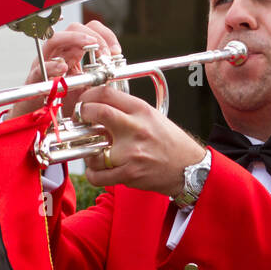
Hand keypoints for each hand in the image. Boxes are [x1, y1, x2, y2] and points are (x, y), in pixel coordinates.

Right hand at [9, 19, 121, 118]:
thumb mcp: (90, 86)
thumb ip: (101, 76)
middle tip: (105, 53)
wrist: (45, 121)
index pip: (89, 30)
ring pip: (55, 40)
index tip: (116, 51)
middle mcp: (59, 54)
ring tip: (89, 46)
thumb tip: (117, 67)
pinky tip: (63, 67)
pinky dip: (52, 65)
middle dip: (93, 36)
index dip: (105, 35)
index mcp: (74, 53)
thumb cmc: (65, 103)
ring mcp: (46, 64)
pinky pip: (40, 67)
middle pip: (73, 29)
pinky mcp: (35, 79)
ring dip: (74, 40)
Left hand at [78, 85, 205, 196]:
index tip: (84, 103)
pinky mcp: (130, 173)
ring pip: (92, 149)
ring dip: (87, 152)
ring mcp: (132, 152)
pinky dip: (93, 174)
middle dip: (82, 115)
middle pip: (98, 112)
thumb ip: (128, 111)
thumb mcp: (153, 117)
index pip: (108, 94)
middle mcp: (136, 128)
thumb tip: (99, 105)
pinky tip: (97, 170)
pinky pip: (98, 175)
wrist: (190, 168)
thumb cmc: (171, 143)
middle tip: (80, 120)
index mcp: (142, 111)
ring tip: (95, 152)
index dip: (89, 96)